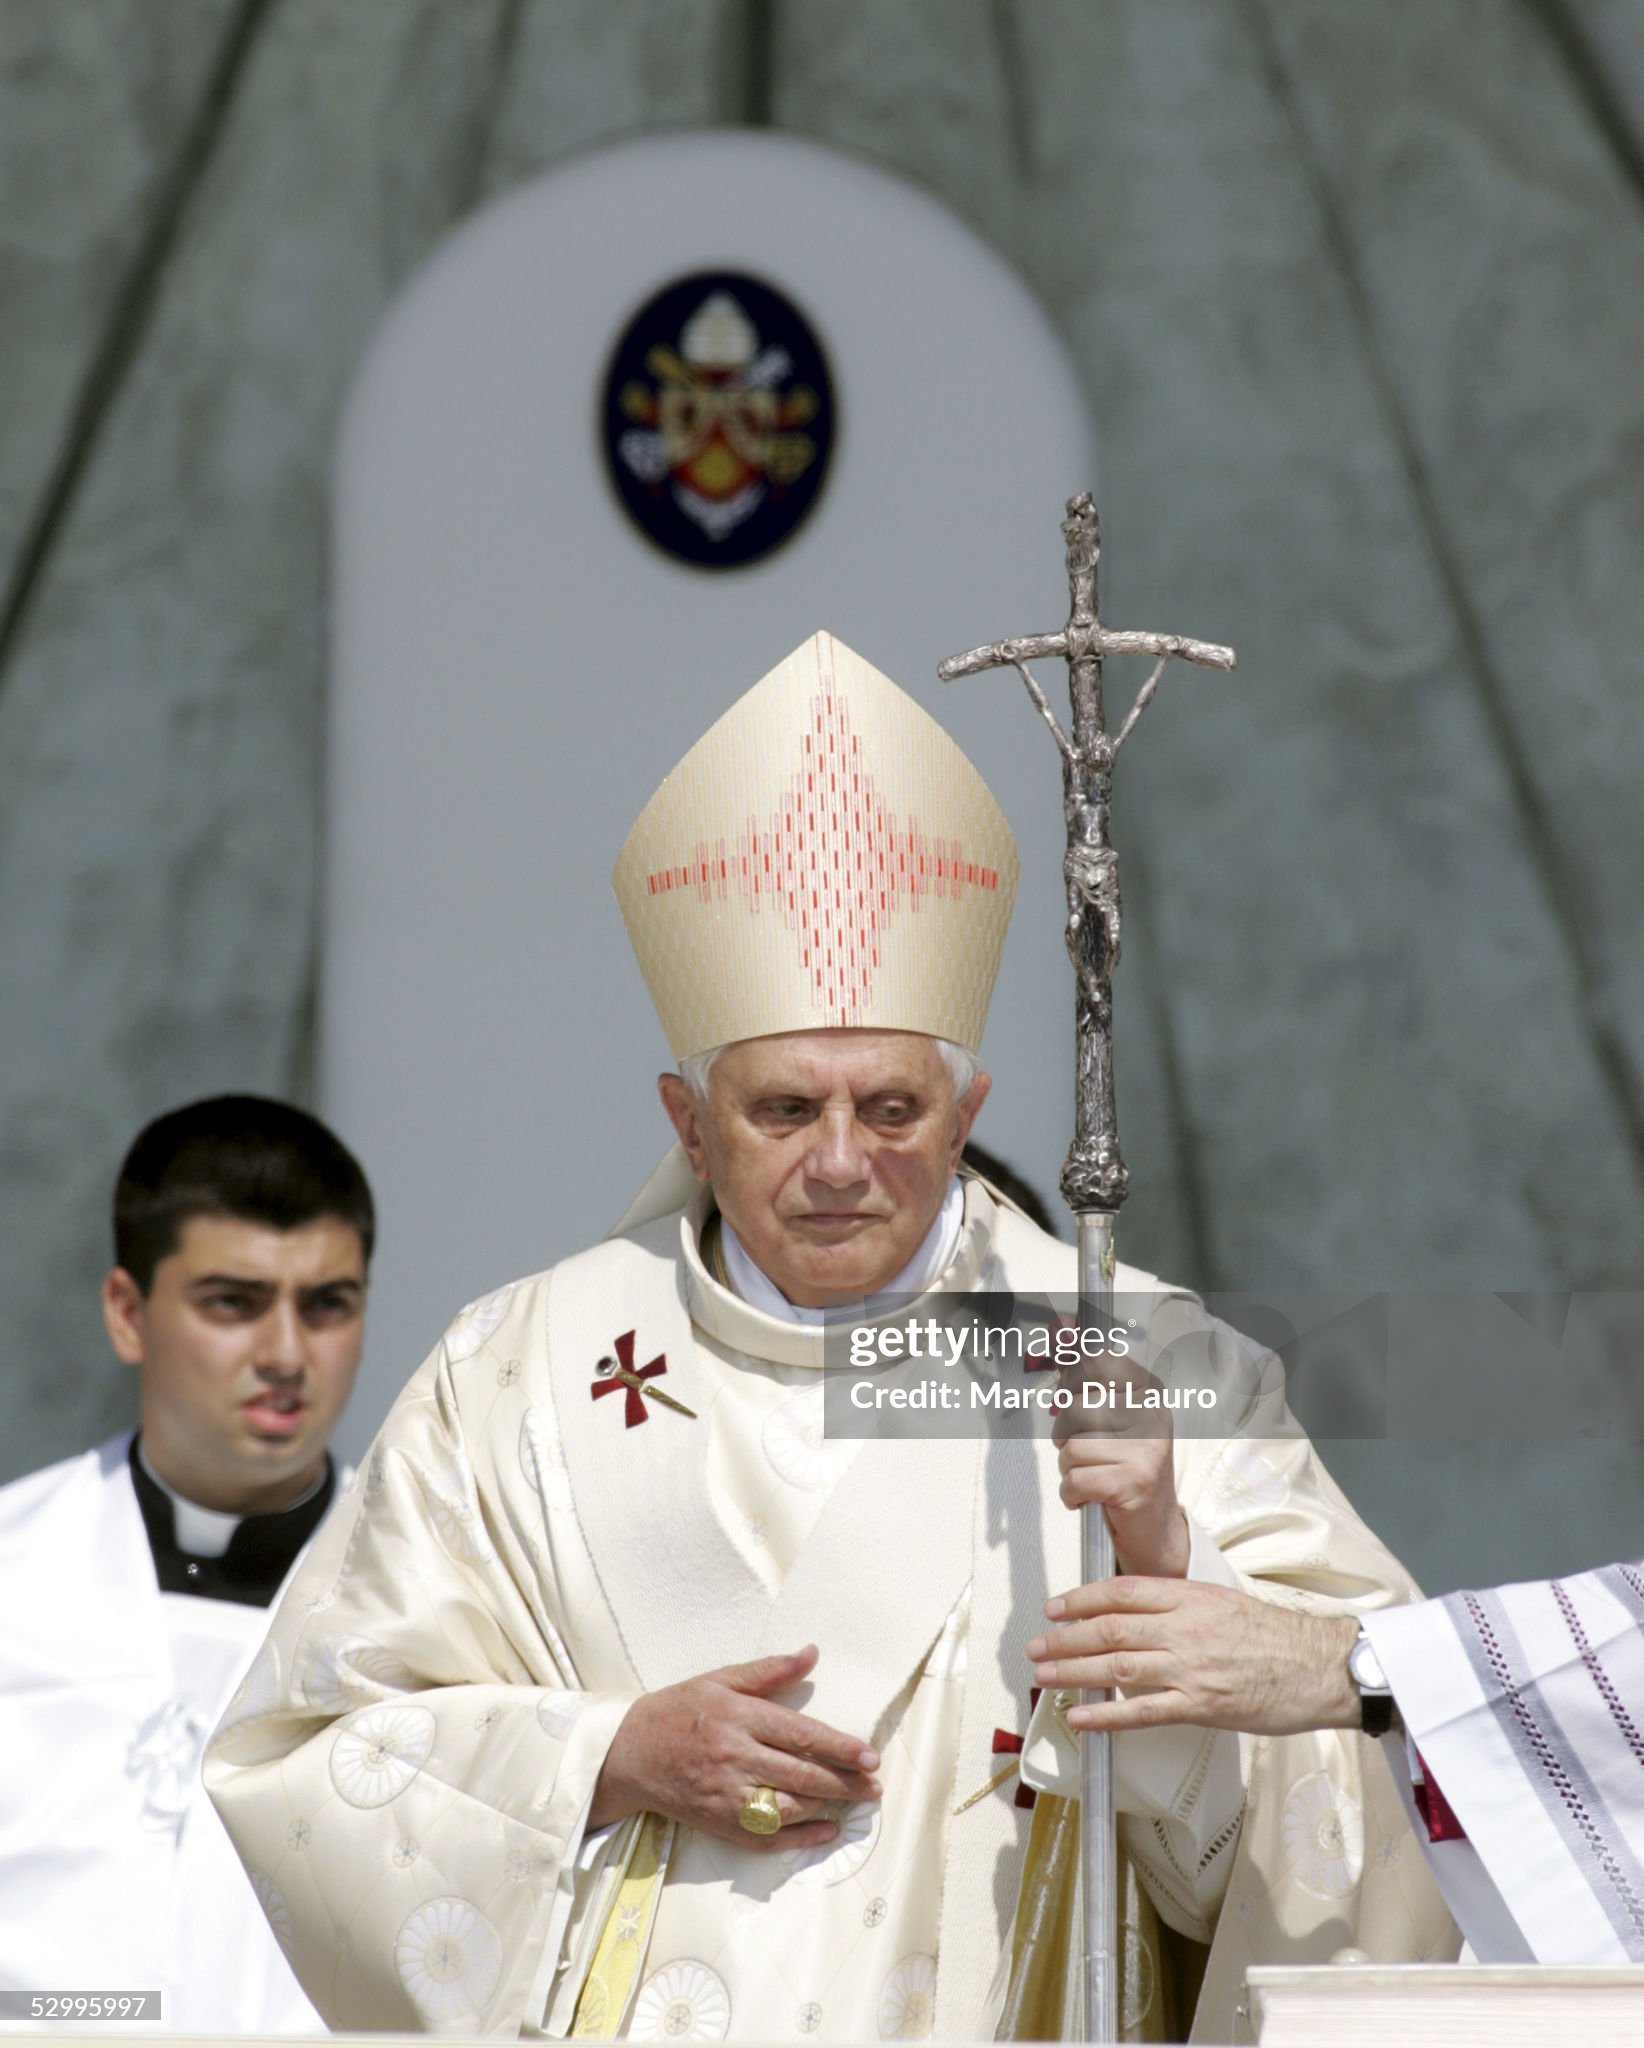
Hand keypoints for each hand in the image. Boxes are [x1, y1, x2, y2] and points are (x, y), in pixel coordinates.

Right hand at [590, 1645, 881, 1849]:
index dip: (840, 1747)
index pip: (801, 1735)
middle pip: (802, 1775)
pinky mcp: (719, 1822)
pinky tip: (826, 1830)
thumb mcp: (720, 1679)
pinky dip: (800, 1837)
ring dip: (827, 1807)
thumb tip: (812, 1653)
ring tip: (856, 1802)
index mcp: (740, 1718)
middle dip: (845, 1782)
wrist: (629, 1753)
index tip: (870, 1755)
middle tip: (875, 1785)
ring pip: (788, 1807)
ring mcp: (727, 1795)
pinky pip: (767, 1837)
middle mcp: (736, 1758)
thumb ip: (769, 1670)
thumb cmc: (678, 1709)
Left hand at [1026, 1577, 1362, 1735]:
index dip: (1081, 1598)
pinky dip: (1106, 1716)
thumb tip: (1138, 1614)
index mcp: (1189, 1597)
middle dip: (1065, 1636)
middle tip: (1038, 1644)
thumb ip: (1180, 1606)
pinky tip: (1081, 1718)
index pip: (1121, 1591)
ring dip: (1073, 1671)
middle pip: (1110, 1629)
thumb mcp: (1222, 1602)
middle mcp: (1184, 1628)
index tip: (1056, 1606)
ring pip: (1117, 1668)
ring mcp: (1190, 1668)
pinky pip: (1143, 1711)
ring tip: (1045, 1674)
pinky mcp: (1201, 1706)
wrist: (1319, 1666)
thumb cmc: (1276, 1636)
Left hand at [1055, 1356, 1188, 1576]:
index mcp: (1149, 1392)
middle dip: (1067, 1436)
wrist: (1155, 1527)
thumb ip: (1083, 1370)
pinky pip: (1074, 1480)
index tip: (1074, 1402)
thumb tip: (1062, 1322)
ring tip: (1094, 1476)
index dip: (1072, 1383)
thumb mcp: (1109, 1414)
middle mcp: (1153, 1415)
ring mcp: (1146, 1448)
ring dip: (1070, 1469)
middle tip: (1089, 1452)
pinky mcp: (1134, 1481)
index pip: (1095, 1362)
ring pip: (1071, 1448)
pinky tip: (1092, 1497)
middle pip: (1074, 1408)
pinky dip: (1072, 1494)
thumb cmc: (1125, 1466)